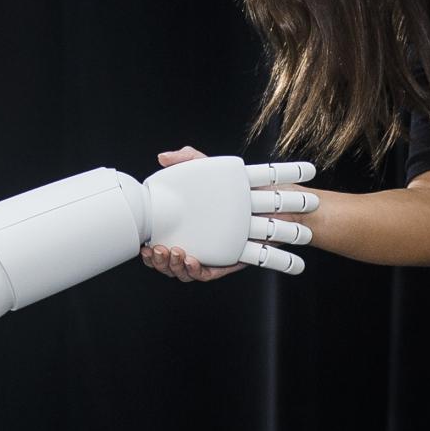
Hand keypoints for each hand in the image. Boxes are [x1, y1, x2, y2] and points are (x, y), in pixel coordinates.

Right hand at [140, 145, 316, 279]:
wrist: (283, 200)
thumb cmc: (246, 185)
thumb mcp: (213, 168)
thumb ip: (190, 161)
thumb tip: (164, 156)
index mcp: (187, 224)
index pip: (162, 240)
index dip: (150, 249)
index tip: (146, 244)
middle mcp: (198, 241)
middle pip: (169, 261)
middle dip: (160, 261)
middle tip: (160, 250)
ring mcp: (212, 253)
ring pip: (185, 271)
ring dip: (175, 267)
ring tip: (177, 254)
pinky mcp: (229, 262)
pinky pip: (208, 274)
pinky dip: (197, 271)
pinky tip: (193, 261)